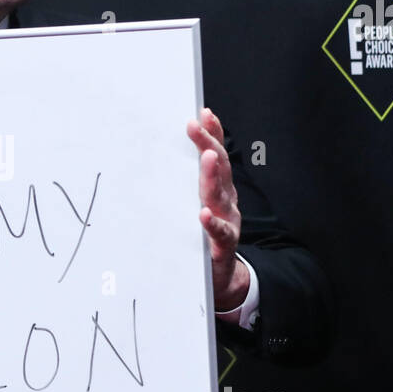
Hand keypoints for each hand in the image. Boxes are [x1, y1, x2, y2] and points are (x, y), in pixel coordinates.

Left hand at [185, 107, 248, 310]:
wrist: (221, 278)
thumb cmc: (204, 237)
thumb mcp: (198, 206)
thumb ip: (188, 184)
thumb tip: (165, 156)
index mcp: (219, 190)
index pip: (217, 156)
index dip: (213, 134)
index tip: (203, 113)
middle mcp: (226, 201)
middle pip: (219, 168)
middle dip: (208, 144)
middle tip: (195, 125)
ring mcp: (228, 222)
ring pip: (220, 196)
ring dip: (212, 175)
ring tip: (205, 157)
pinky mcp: (222, 247)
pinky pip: (219, 233)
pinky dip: (212, 223)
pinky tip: (204, 215)